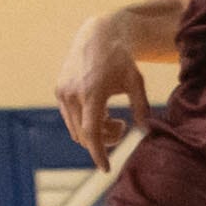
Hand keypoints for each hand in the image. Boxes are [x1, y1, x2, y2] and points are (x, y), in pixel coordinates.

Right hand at [56, 6, 155, 168]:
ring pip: (74, 128)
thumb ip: (141, 108)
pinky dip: (84, 122)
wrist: (97, 35)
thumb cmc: (121, 60)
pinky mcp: (59, 90)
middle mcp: (72, 94)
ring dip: (93, 132)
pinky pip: (69, 118)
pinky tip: (101, 111)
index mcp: (92, 92)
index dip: (98, 153)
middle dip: (103, 140)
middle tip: (122, 127)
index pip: (91, 132)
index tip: (105, 169)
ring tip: (113, 119)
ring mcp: (62, 92)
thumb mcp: (136, 82)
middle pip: (83, 134)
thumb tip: (146, 131)